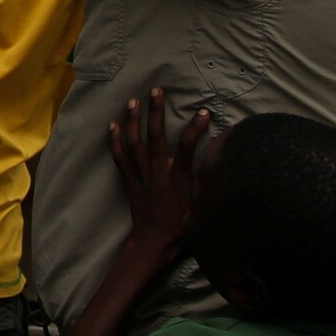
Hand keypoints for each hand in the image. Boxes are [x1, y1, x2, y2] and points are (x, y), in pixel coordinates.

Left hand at [109, 87, 210, 265]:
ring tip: (133, 101)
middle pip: (157, 137)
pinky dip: (115, 142)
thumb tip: (222, 168)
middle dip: (157, 112)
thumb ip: (211, 188)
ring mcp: (142, 177)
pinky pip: (120, 159)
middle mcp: (160, 174)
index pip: (189, 148)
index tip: (204, 112)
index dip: (196, 129)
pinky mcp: (130, 183)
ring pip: (135, 144)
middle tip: (156, 91)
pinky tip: (112, 125)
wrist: (154, 245)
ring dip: (133, 121)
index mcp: (180, 180)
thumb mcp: (204, 210)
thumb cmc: (184, 230)